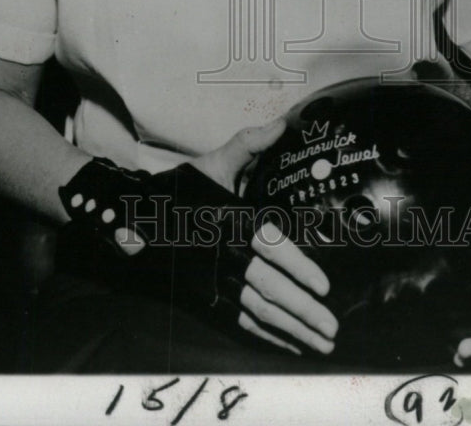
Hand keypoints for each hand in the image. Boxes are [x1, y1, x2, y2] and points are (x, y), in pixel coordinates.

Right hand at [193, 120, 338, 355]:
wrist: (137, 219)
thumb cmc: (182, 189)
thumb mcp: (213, 164)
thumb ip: (247, 144)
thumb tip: (281, 125)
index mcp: (230, 223)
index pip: (269, 247)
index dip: (297, 267)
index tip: (323, 286)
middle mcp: (223, 256)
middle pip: (268, 289)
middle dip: (303, 311)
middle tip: (333, 330)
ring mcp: (214, 281)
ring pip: (258, 312)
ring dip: (292, 330)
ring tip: (321, 345)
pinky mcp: (207, 297)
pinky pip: (240, 322)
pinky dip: (267, 335)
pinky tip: (291, 344)